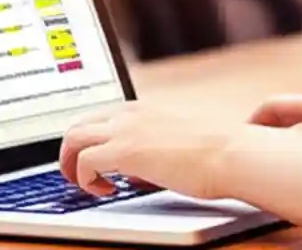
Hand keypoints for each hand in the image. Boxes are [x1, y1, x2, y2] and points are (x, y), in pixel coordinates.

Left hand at [59, 101, 239, 198]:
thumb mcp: (179, 141)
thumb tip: (142, 170)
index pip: (100, 117)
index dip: (92, 140)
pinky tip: (105, 191)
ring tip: (84, 184)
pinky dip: (85, 179)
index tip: (95, 159)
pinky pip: (83, 162)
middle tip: (78, 173)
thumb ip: (155, 148)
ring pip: (73, 137)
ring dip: (70, 163)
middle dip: (71, 150)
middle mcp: (131, 114)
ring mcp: (126, 130)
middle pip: (79, 123)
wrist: (231, 154)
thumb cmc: (218, 151)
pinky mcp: (125, 151)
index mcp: (145, 109)